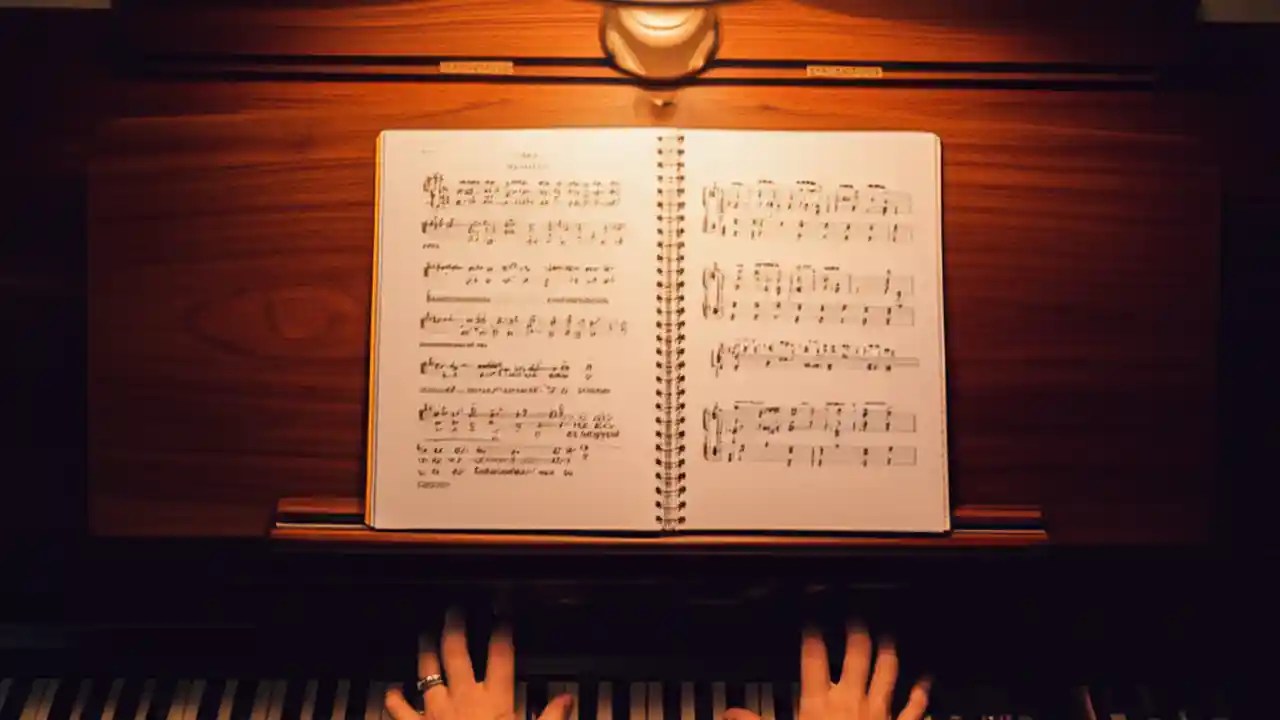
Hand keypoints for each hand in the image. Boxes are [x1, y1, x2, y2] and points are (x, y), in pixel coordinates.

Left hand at [385, 610, 573, 719]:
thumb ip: (550, 718)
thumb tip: (566, 699)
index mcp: (495, 700)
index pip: (500, 655)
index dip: (502, 632)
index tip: (502, 617)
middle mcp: (463, 698)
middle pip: (456, 652)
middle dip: (454, 627)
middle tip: (454, 611)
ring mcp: (436, 713)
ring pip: (427, 671)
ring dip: (425, 651)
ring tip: (425, 635)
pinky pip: (401, 709)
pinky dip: (395, 698)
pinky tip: (393, 690)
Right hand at [725, 623, 928, 719]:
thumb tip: (730, 714)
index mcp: (819, 704)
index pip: (814, 659)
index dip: (812, 636)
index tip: (812, 622)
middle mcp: (851, 702)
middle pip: (857, 656)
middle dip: (857, 633)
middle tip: (856, 620)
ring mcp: (878, 713)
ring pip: (887, 672)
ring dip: (888, 653)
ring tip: (888, 637)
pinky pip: (913, 707)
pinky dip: (921, 692)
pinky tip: (926, 680)